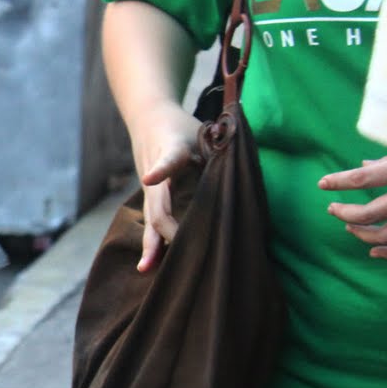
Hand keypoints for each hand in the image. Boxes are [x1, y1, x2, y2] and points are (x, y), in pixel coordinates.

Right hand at [128, 100, 202, 271]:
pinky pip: (152, 221)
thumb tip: (239, 176)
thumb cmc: (180, 126)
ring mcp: (149, 189)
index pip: (167, 161)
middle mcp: (154, 176)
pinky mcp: (150, 197)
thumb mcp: (201, 131)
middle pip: (157, 205)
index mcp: (170, 152)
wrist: (147, 119)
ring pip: (150, 219)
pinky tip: (152, 263)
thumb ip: (217, 150)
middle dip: (168, 228)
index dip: (160, 169)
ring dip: (151, 243)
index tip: (150, 177)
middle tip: (184, 248)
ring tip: (147, 268)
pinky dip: (153, 242)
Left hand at [320, 154, 386, 258]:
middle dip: (344, 213)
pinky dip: (386, 253)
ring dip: (361, 234)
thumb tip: (364, 164)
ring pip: (383, 235)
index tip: (321, 183)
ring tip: (348, 227)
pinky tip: (372, 252)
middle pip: (367, 214)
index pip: (362, 178)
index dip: (338, 182)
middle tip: (331, 208)